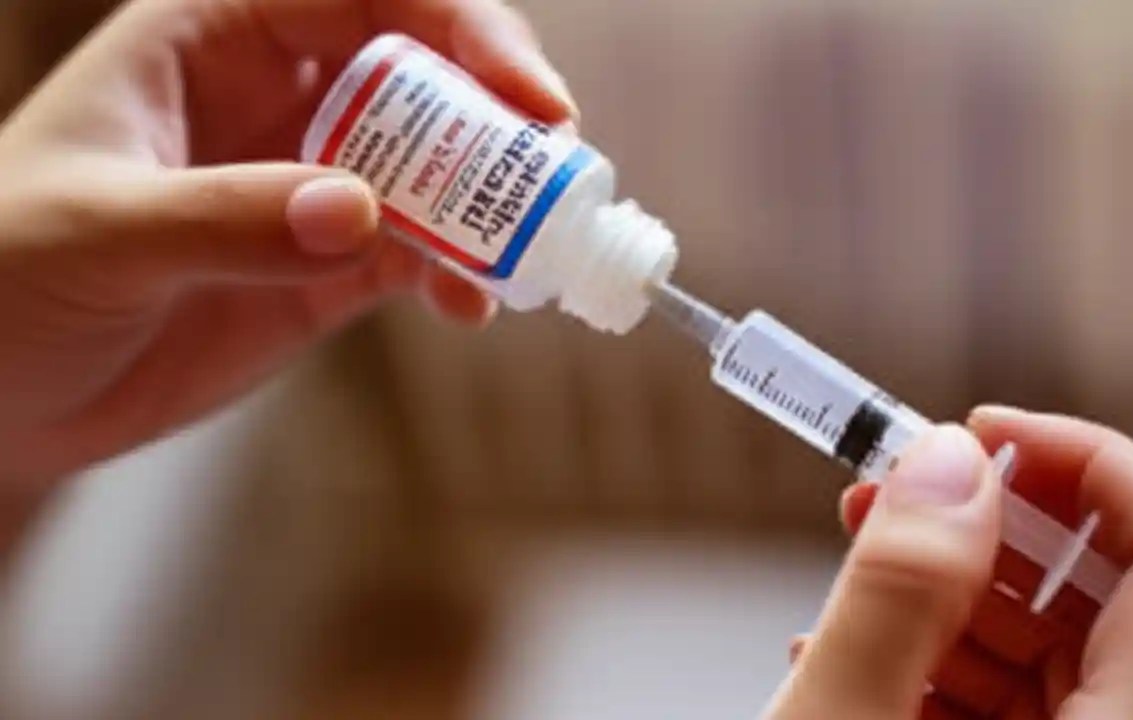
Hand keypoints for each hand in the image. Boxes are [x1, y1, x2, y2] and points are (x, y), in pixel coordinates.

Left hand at [0, 0, 577, 484]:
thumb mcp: (95, 233)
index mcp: (217, 37)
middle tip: (558, 175)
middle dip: (501, 116)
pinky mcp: (329, 267)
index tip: (529, 98)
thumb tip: (358, 213)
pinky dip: (460, 277)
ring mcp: (312, 185)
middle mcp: (282, 98)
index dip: (460, 26)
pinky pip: (419, 256)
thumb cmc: (2, 276)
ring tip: (532, 256)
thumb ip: (223, 219)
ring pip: (438, 170)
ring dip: (496, 205)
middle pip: (425, 73)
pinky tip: (473, 308)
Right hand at [765, 409, 1132, 718]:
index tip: (986, 431)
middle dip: (992, 519)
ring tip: (862, 563)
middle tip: (895, 492)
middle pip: (1117, 590)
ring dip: (954, 583)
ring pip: (1059, 642)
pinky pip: (1018, 698)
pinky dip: (941, 653)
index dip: (1095, 462)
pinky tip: (862, 646)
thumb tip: (943, 464)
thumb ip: (900, 591)